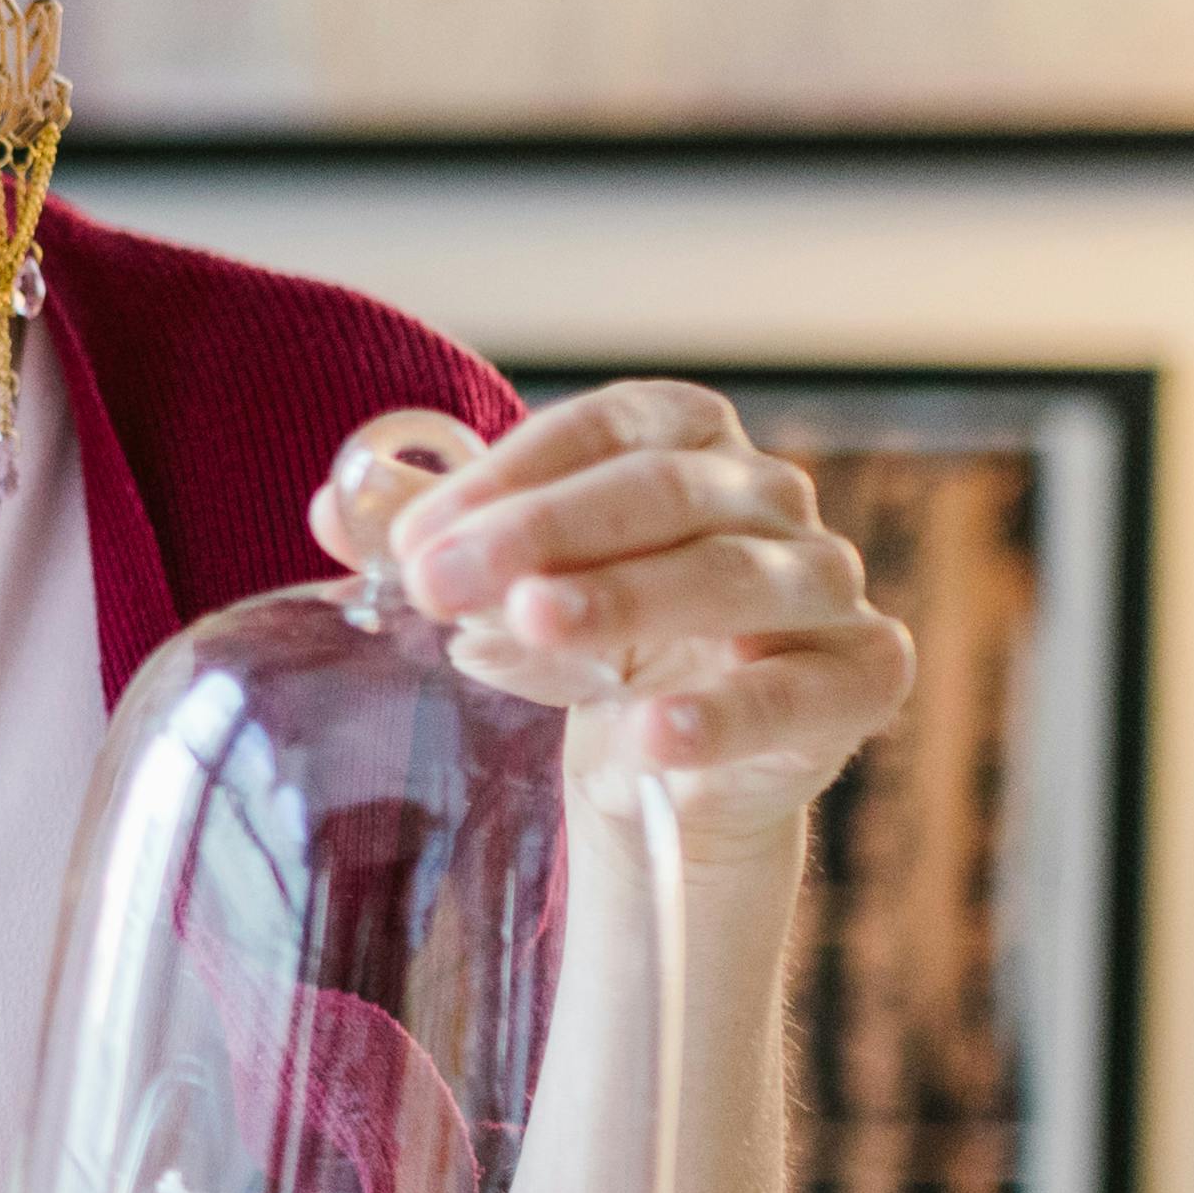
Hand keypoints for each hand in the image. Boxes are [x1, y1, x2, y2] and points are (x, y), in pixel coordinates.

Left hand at [349, 382, 911, 856]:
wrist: (676, 764)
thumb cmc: (593, 644)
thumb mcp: (509, 585)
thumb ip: (435, 543)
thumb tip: (332, 514)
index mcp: (689, 441)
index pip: (607, 428)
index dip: (510, 475)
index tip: (413, 540)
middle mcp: (769, 497)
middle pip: (663, 492)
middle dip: (542, 533)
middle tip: (437, 582)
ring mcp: (825, 584)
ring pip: (728, 577)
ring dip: (625, 598)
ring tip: (531, 624)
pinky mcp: (861, 676)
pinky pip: (796, 692)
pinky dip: (725, 716)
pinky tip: (652, 737)